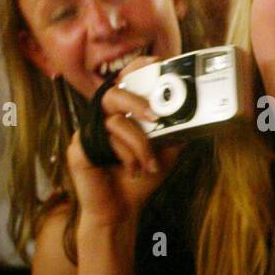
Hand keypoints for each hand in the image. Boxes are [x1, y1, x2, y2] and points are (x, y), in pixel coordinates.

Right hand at [70, 57, 180, 227]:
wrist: (121, 212)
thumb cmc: (139, 180)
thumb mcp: (165, 152)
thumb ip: (175, 130)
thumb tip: (195, 112)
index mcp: (121, 114)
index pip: (125, 82)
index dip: (137, 68)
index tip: (157, 62)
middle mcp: (103, 118)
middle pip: (113, 92)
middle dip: (136, 100)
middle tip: (154, 115)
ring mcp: (89, 132)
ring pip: (113, 119)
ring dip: (138, 143)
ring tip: (150, 163)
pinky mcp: (79, 148)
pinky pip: (105, 139)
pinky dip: (125, 155)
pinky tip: (131, 170)